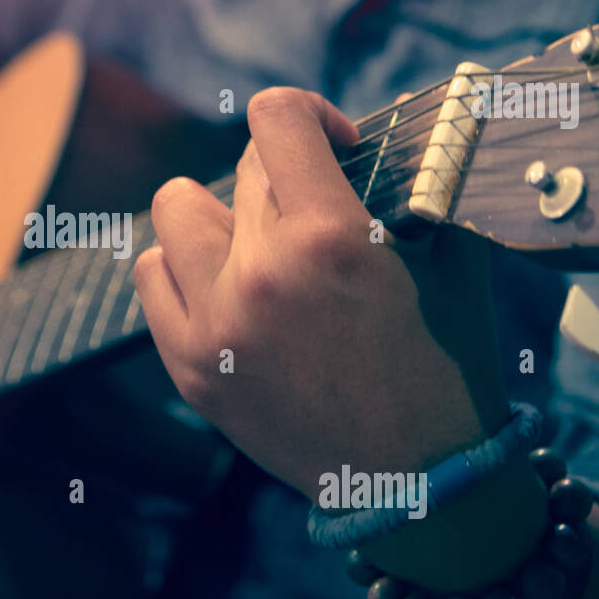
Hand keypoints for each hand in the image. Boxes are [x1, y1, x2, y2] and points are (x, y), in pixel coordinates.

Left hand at [134, 87, 509, 500]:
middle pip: (240, 170)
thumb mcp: (447, 261)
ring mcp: (213, 325)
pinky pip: (151, 275)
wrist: (416, 484)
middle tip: (314, 217)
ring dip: (219, 216)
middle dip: (283, 181)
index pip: (277, 118)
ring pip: (176, 209)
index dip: (309, 114)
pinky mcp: (188, 367)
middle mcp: (259, 273)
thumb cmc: (444, 366)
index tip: (335, 145)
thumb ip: (411, 184)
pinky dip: (183, 269)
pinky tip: (222, 286)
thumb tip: (376, 123)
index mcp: (330, 238)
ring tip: (256, 246)